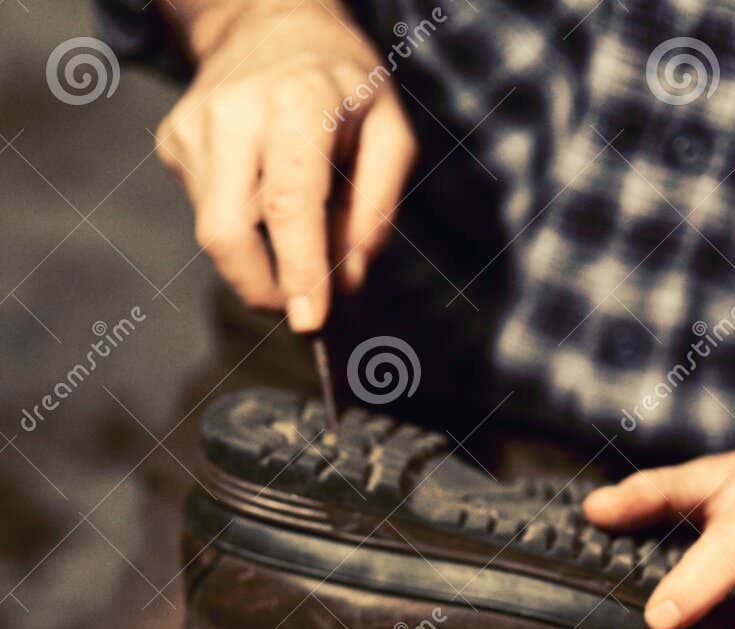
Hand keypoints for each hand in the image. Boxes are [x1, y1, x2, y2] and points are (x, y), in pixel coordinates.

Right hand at [156, 0, 416, 329]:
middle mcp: (235, 111)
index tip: (308, 321)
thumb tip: (347, 277)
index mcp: (297, 102)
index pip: (289, 202)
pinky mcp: (174, 140)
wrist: (270, 20)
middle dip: (261, 287)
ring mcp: (194, 124)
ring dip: (255, 257)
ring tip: (291, 228)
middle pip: (227, 232)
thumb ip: (377, 209)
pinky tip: (260, 190)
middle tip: (298, 303)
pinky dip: (240, 225)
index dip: (298, 270)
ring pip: (214, 231)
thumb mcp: (389, 131)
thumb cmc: (342, 83)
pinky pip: (206, 212)